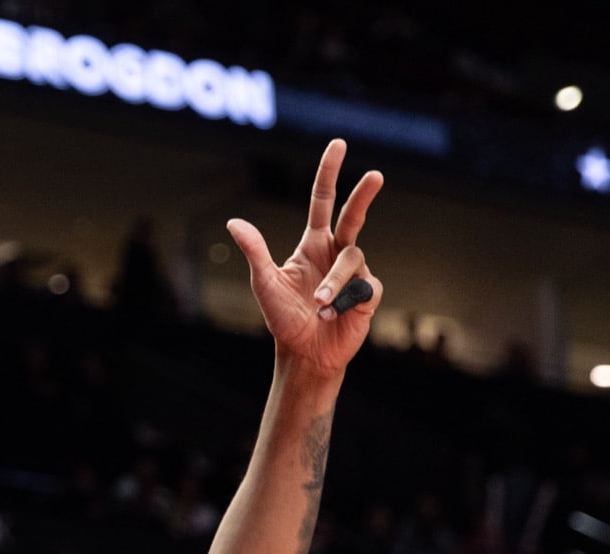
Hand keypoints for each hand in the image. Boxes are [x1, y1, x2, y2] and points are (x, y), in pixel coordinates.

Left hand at [226, 138, 384, 374]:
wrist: (304, 354)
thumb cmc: (283, 318)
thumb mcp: (264, 283)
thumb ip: (254, 251)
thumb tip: (233, 222)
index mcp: (313, 243)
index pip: (323, 200)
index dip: (329, 172)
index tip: (338, 144)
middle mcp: (336, 252)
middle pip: (354, 215)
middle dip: (364, 194)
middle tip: (375, 174)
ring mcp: (355, 271)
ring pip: (352, 260)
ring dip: (332, 284)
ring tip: (316, 306)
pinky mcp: (369, 293)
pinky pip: (363, 287)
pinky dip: (342, 302)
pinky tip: (330, 317)